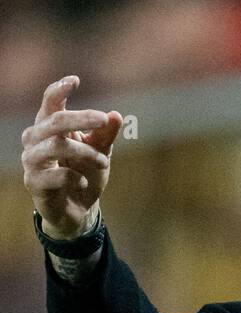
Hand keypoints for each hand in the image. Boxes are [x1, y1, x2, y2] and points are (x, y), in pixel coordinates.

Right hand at [22, 75, 122, 238]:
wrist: (77, 211)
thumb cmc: (84, 175)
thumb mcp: (101, 153)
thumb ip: (106, 135)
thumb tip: (116, 115)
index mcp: (48, 127)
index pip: (49, 102)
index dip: (59, 89)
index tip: (76, 80)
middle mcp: (34, 140)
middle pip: (55, 121)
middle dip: (81, 118)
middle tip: (104, 120)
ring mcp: (32, 161)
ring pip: (56, 146)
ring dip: (85, 152)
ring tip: (104, 162)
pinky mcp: (34, 183)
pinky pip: (56, 175)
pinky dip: (75, 178)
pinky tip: (83, 183)